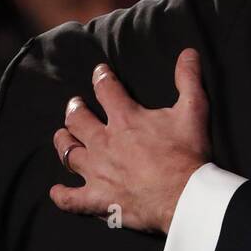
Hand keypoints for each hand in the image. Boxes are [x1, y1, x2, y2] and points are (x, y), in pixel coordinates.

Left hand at [50, 49, 210, 233]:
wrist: (184, 196)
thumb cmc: (188, 154)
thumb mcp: (193, 111)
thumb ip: (188, 80)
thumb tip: (188, 53)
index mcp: (125, 119)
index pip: (106, 89)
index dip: (102, 77)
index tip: (99, 72)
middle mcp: (104, 142)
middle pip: (78, 120)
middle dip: (75, 109)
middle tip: (75, 105)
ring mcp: (97, 171)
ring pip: (68, 153)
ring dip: (64, 142)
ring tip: (63, 136)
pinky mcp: (97, 198)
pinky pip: (70, 198)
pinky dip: (62, 195)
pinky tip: (57, 191)